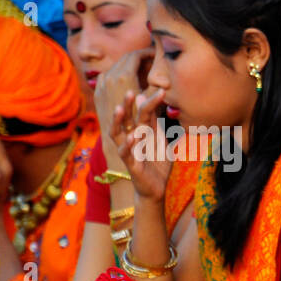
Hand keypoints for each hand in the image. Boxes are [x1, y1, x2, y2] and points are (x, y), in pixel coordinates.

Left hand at [94, 48, 152, 137]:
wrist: (117, 139)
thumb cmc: (138, 122)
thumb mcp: (151, 102)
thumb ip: (157, 87)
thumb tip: (166, 77)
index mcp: (124, 76)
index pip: (136, 55)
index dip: (148, 52)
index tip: (157, 53)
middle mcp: (110, 76)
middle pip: (125, 58)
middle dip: (139, 56)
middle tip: (152, 59)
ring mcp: (102, 83)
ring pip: (116, 65)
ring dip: (129, 65)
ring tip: (141, 69)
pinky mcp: (98, 90)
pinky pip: (108, 75)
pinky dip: (118, 73)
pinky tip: (126, 79)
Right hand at [113, 87, 170, 201]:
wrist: (157, 188)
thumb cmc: (157, 163)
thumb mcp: (160, 140)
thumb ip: (155, 122)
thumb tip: (146, 98)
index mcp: (140, 131)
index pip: (142, 113)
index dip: (150, 102)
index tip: (162, 91)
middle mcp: (131, 139)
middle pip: (125, 119)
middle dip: (126, 105)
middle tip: (130, 91)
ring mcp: (129, 151)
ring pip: (117, 134)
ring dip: (118, 122)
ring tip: (120, 109)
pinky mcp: (131, 164)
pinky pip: (125, 153)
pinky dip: (129, 144)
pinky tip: (134, 136)